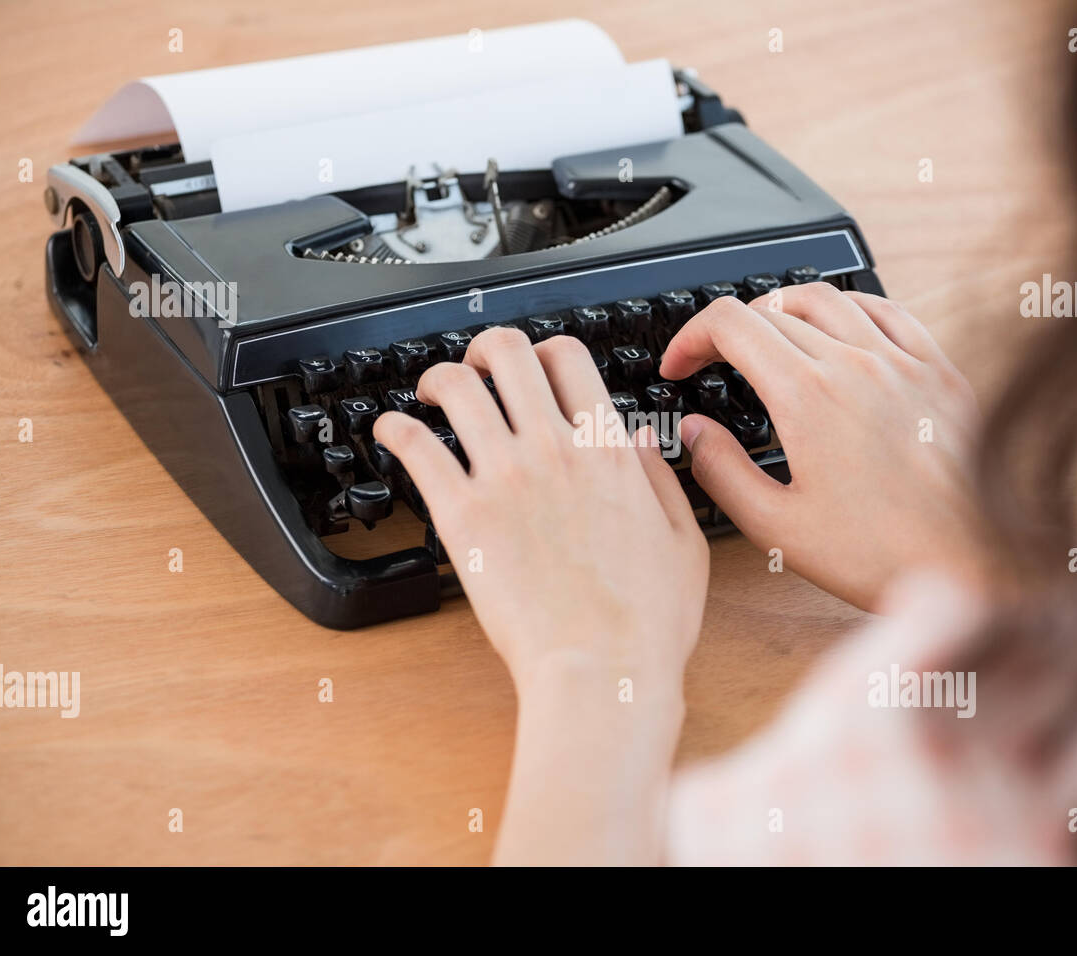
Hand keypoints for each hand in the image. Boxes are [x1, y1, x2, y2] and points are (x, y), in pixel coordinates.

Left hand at [374, 328, 709, 864]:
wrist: (602, 670)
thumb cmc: (645, 622)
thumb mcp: (683, 539)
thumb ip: (660, 477)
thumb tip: (638, 435)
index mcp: (608, 451)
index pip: (569, 358)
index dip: (547, 351)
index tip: (536, 369)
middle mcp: (555, 449)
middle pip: (508, 354)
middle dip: (486, 349)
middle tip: (477, 369)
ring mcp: (505, 477)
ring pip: (456, 385)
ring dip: (437, 377)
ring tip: (429, 393)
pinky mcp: (463, 514)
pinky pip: (416, 446)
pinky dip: (397, 428)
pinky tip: (393, 432)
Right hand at [659, 283, 985, 610]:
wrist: (978, 564)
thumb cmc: (885, 554)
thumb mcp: (778, 528)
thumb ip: (723, 472)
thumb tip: (697, 433)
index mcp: (808, 398)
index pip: (731, 324)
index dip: (691, 338)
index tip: (681, 366)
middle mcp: (856, 365)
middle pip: (772, 308)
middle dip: (727, 331)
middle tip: (713, 363)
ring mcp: (902, 362)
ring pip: (828, 296)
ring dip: (782, 308)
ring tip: (767, 337)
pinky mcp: (939, 371)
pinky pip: (887, 310)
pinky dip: (849, 308)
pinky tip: (841, 330)